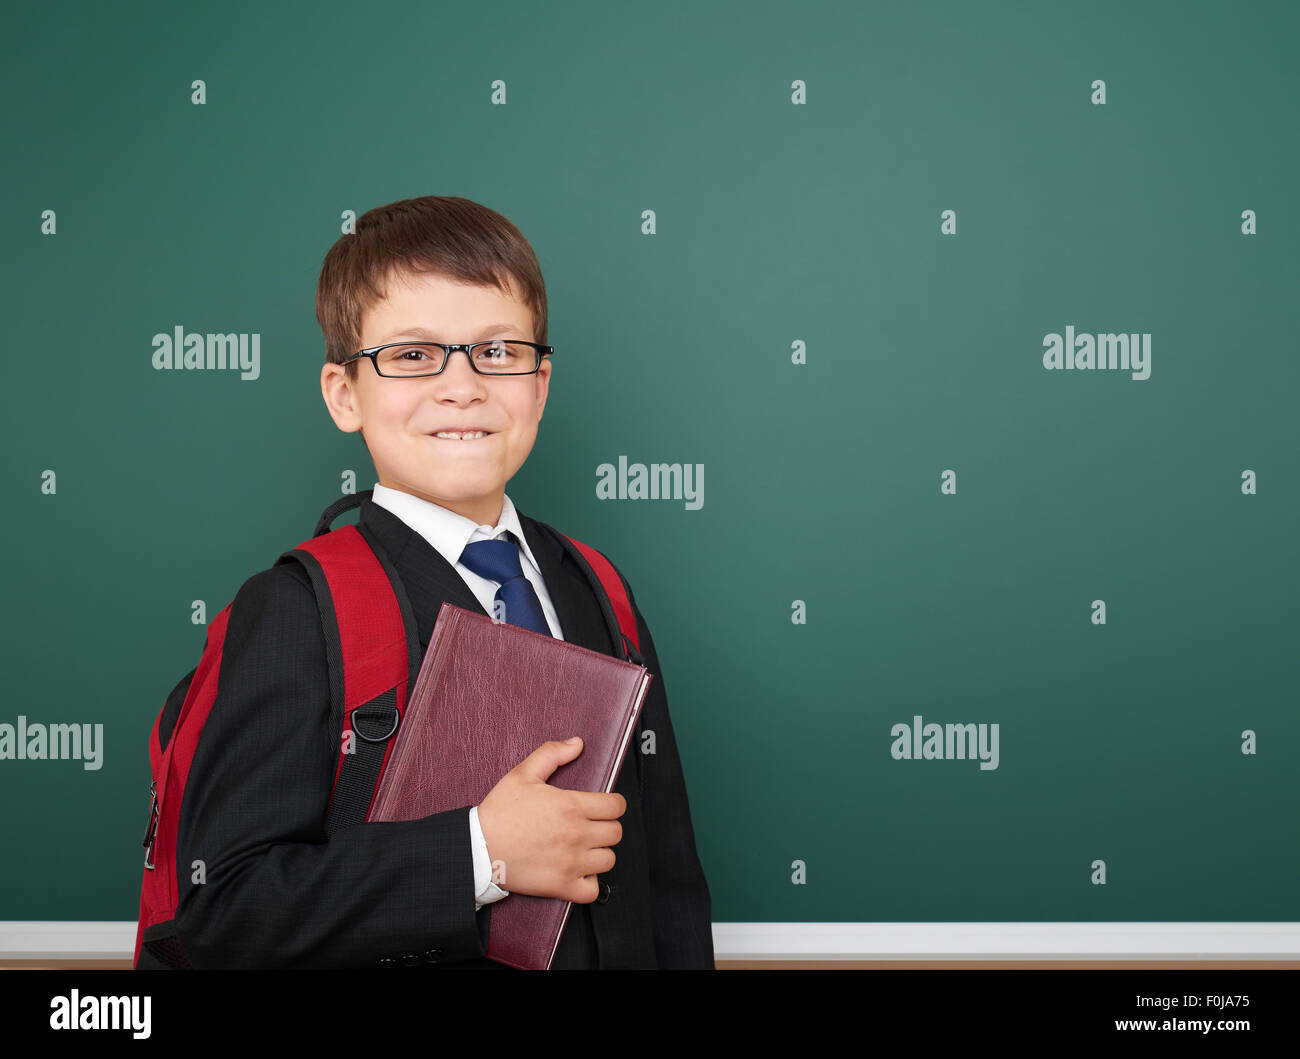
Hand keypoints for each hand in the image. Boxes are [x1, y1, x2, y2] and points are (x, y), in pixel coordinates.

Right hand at [477, 738, 625, 902]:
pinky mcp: (561, 885)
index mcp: (571, 806)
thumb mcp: (522, 774)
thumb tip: (577, 744)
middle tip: (592, 825)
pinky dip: (590, 882)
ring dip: (600, 852)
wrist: (478, 847)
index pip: (616, 806)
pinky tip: (579, 871)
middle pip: (616, 832)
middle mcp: (576, 835)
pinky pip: (592, 890)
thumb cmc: (499, 812)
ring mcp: (571, 862)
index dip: (613, 804)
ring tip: (585, 847)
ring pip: (609, 859)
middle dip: (607, 826)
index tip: (604, 806)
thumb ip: (551, 754)